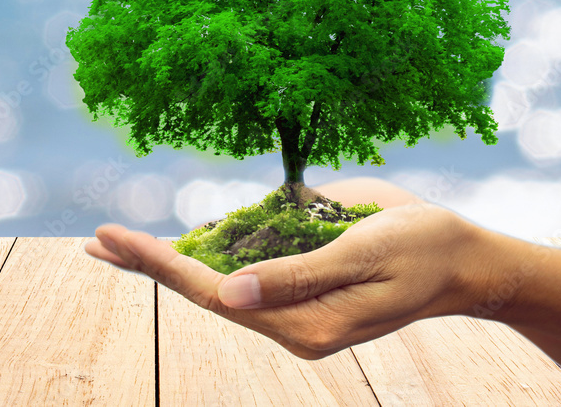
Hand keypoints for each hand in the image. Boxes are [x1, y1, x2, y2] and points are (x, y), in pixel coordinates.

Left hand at [85, 189, 484, 359]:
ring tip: (119, 246)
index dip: (159, 263)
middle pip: (202, 292)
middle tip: (95, 242)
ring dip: (168, 263)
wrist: (465, 262)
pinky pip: (242, 276)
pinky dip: (204, 259)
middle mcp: (290, 323)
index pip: (212, 292)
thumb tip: (227, 294)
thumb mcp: (361, 256)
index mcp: (303, 324)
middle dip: (147, 266)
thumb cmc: (422, 251)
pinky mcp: (301, 292)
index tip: (114, 237)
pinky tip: (176, 252)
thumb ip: (294, 276)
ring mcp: (293, 310)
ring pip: (216, 285)